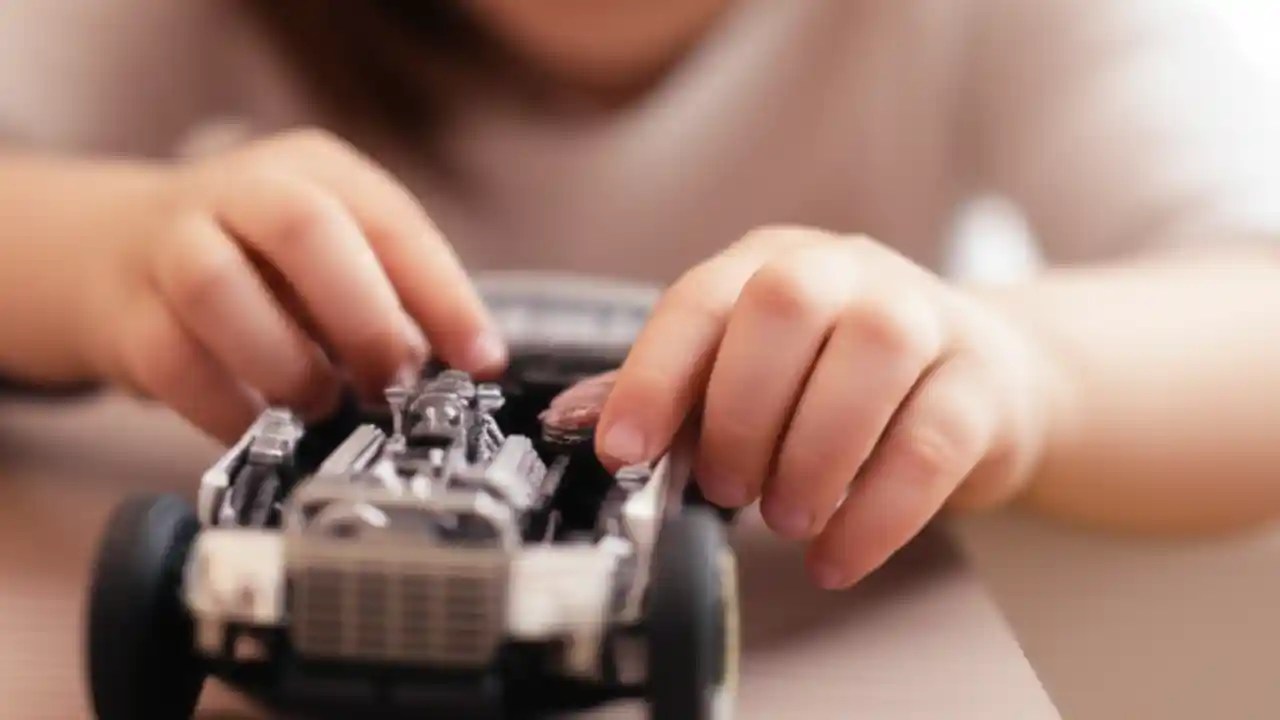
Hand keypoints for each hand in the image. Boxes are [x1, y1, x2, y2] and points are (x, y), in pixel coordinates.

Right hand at [76, 129, 504, 441]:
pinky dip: (228, 408)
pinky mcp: (124, 311)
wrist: (114, 250)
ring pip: (218, 287)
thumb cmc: (258, 262)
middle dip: (364, 319)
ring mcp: (171, 243)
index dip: (445, 297)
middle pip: (305, 229)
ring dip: (288, 364)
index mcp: (316, 171)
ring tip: (318, 403)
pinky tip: (259, 425)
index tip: (480, 362)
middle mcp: (241, 190)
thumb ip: (396, 298)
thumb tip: (466, 363)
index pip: (393, 222)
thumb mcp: (337, 257)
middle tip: (388, 383)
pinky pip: (172, 361)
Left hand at [597, 227, 1057, 588]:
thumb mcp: (750, 372)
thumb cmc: (839, 381)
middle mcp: (847, 271)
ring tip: (784, 519)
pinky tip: (837, 555)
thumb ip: (672, 396)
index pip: (702, 299)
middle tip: (724, 488)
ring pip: (869, 357)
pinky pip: (932, 441)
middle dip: (739, 411)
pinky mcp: (983, 381)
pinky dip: (876, 512)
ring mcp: (925, 315)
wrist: (981, 380)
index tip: (623, 451)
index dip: (655, 375)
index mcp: (772, 263)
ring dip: (811, 453)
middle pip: (785, 307)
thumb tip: (571, 422)